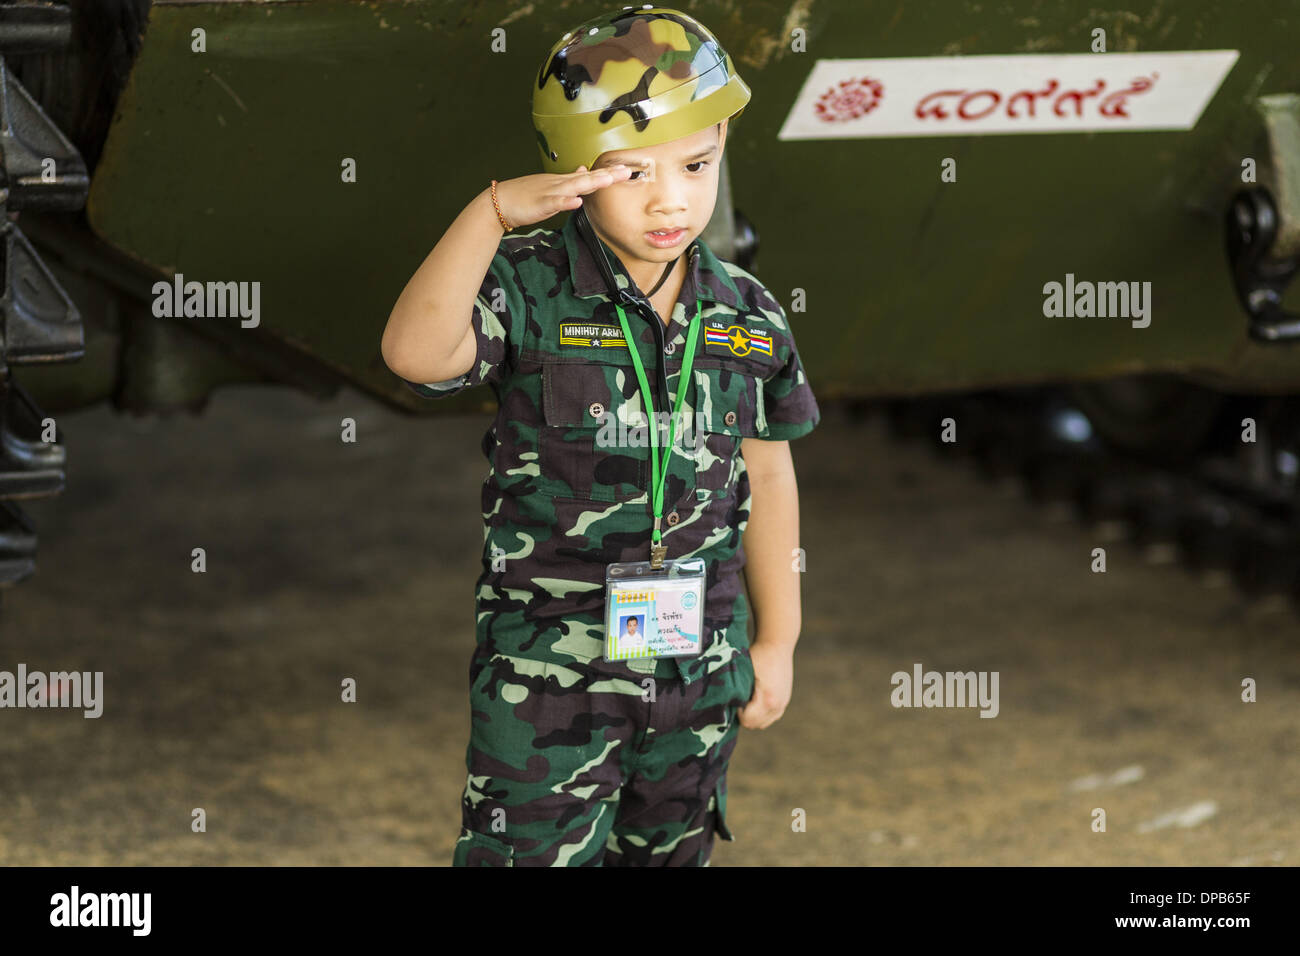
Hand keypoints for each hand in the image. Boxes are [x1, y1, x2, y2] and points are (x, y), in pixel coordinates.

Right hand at [493, 165, 631, 228]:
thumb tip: (586, 170)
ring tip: (609, 179)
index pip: (590, 176)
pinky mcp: (540, 204)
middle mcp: (560, 184)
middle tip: (627, 171)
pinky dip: (566, 202)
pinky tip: (577, 201)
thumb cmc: (525, 196)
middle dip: (608, 175)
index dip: (608, 173)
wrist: (500, 201)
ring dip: (592, 182)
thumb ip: (570, 181)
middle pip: (587, 178)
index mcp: (563, 182)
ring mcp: (550, 192)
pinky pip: (555, 203)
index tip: (626, 169)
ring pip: (574, 186)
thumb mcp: (551, 187)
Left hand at [738, 639, 793, 729]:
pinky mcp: (786, 700)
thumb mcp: (743, 671)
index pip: (747, 720)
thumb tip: (722, 704)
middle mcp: (778, 705)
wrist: (777, 643)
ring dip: (753, 716)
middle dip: (744, 716)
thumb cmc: (758, 655)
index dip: (736, 712)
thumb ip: (735, 690)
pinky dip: (762, 713)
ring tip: (746, 700)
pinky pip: (772, 716)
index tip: (733, 698)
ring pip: (764, 723)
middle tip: (737, 700)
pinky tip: (755, 700)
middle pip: (755, 725)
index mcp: (768, 699)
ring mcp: (784, 703)